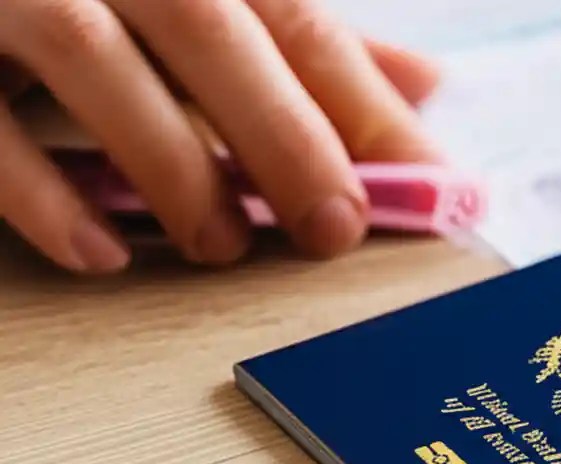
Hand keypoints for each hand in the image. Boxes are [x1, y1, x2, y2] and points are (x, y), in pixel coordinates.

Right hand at [0, 0, 440, 273]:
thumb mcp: (205, 3)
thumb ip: (301, 43)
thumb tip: (423, 85)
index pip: (296, 18)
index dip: (365, 106)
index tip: (427, 183)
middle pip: (209, 26)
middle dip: (285, 134)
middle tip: (332, 228)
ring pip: (93, 56)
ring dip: (175, 164)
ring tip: (221, 246)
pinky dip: (44, 193)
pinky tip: (104, 254)